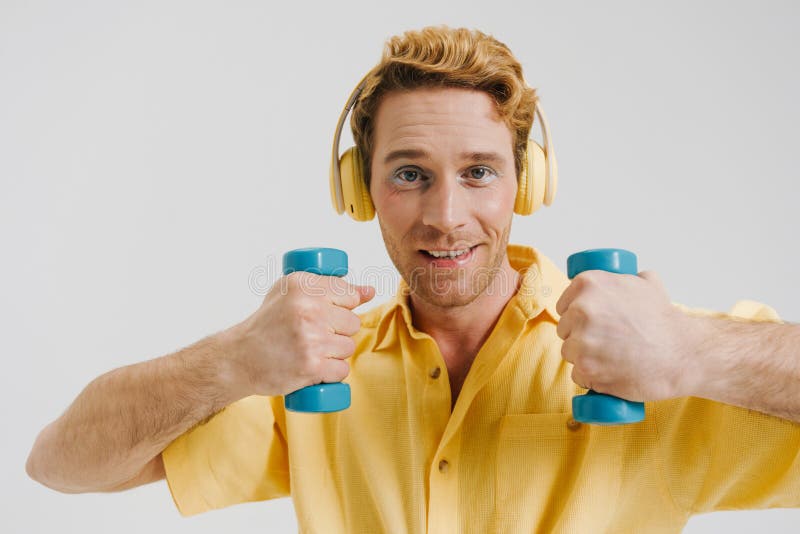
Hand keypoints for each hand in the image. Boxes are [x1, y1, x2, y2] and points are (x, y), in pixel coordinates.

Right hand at [225, 271, 374, 396]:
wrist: (238, 359)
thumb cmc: (267, 324)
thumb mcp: (291, 293)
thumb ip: (330, 286)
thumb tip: (370, 291)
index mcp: (302, 286)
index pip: (349, 294)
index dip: (343, 307)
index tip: (327, 314)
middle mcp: (308, 310)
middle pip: (352, 323)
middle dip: (339, 332)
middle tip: (315, 336)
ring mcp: (310, 339)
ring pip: (348, 347)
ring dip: (336, 353)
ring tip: (312, 351)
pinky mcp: (311, 366)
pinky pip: (342, 370)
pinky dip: (332, 373)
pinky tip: (316, 369)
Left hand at [555, 269, 693, 401]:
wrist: (683, 353)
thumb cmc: (666, 322)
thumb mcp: (648, 286)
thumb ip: (630, 278)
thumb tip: (630, 273)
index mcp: (589, 284)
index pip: (565, 304)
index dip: (576, 316)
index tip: (590, 324)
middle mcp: (581, 309)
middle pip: (565, 329)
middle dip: (580, 336)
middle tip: (605, 343)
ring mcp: (581, 340)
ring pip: (569, 353)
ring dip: (584, 358)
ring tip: (611, 358)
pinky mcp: (586, 368)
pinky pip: (577, 375)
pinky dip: (591, 378)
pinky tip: (609, 374)